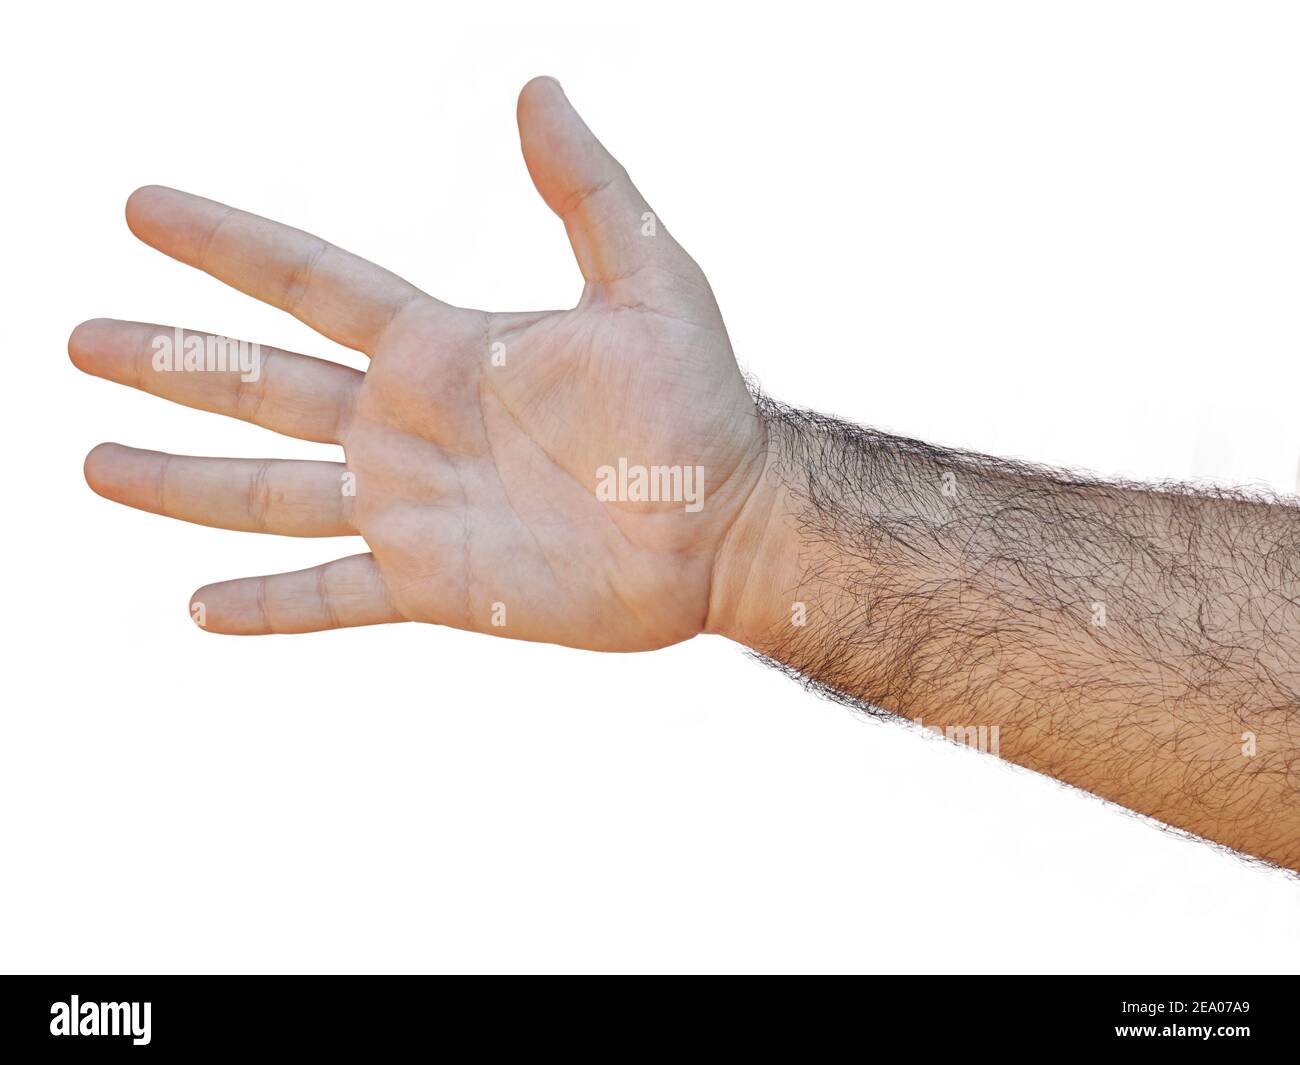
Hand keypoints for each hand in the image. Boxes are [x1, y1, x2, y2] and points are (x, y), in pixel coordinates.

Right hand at [71, 77, 765, 648]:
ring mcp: (413, 508)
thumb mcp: (647, 279)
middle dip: (171, 361)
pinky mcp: (435, 585)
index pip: (308, 282)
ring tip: (97, 464)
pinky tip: (198, 606)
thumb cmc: (699, 403)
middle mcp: (408, 424)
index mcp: (442, 346)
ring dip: (181, 483)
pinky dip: (267, 604)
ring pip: (270, 495)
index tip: (140, 208)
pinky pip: (331, 596)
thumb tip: (537, 88)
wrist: (727, 525)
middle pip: (261, 387)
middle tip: (80, 340)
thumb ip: (587, 189)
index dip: (225, 244)